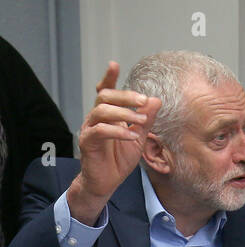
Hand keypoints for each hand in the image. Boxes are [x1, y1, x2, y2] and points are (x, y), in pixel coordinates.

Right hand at [68, 62, 161, 223]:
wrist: (106, 182)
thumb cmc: (119, 159)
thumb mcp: (138, 138)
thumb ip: (145, 120)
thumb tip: (155, 100)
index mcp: (108, 115)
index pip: (105, 91)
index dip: (108, 78)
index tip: (114, 64)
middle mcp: (96, 118)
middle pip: (104, 96)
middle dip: (125, 95)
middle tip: (144, 101)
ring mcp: (89, 129)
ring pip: (101, 111)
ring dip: (124, 113)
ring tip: (141, 121)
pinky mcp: (87, 142)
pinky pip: (99, 131)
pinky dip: (117, 131)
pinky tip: (131, 136)